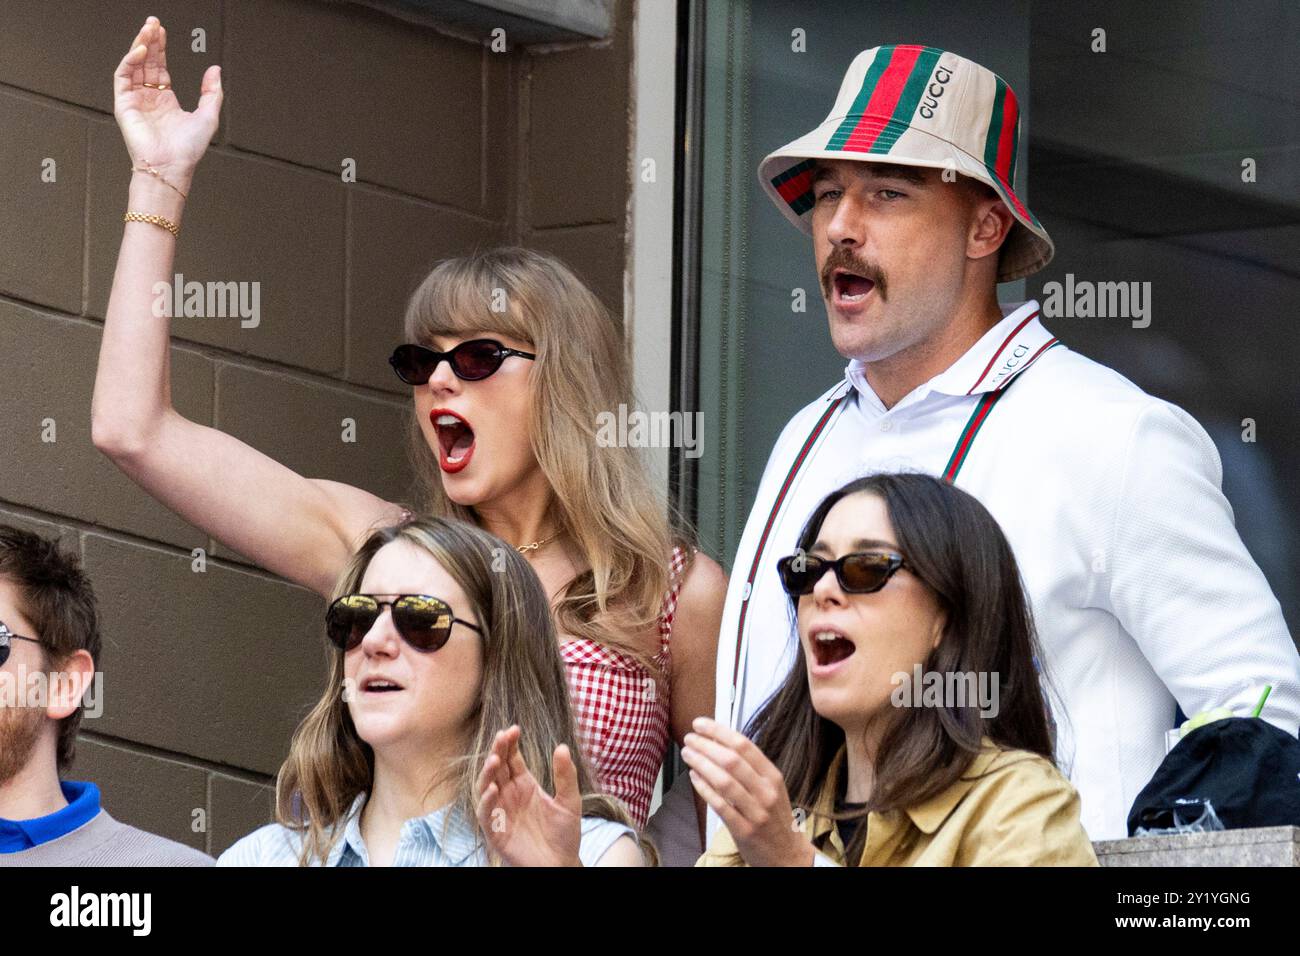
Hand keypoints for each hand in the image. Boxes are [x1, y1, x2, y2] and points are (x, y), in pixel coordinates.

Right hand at [114, 16, 221, 188]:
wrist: (171, 166)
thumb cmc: (188, 149)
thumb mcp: (209, 116)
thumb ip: (212, 92)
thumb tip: (215, 69)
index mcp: (166, 101)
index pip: (160, 67)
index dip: (161, 48)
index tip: (163, 31)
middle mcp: (149, 99)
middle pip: (146, 62)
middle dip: (150, 41)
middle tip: (153, 23)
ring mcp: (135, 101)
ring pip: (133, 65)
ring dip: (140, 46)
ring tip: (147, 31)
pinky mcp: (124, 105)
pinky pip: (123, 77)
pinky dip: (130, 61)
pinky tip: (141, 51)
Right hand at [475, 726, 583, 866]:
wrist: (561, 865)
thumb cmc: (565, 834)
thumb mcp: (570, 801)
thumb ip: (566, 775)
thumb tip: (562, 747)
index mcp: (525, 785)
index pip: (512, 759)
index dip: (510, 743)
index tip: (514, 729)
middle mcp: (510, 795)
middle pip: (498, 768)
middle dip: (498, 751)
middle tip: (502, 736)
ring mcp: (501, 812)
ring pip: (486, 787)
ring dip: (488, 773)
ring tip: (495, 759)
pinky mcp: (496, 832)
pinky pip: (486, 814)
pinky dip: (485, 801)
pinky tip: (493, 789)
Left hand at [683, 716, 815, 866]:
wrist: (788, 855)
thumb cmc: (775, 818)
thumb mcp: (772, 787)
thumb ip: (751, 767)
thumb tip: (721, 741)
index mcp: (773, 776)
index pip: (744, 745)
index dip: (718, 731)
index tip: (701, 724)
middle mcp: (766, 792)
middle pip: (732, 760)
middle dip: (706, 745)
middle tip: (689, 739)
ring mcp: (756, 812)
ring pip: (724, 781)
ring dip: (701, 764)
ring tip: (688, 754)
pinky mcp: (744, 830)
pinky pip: (720, 805)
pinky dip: (704, 789)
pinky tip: (694, 778)